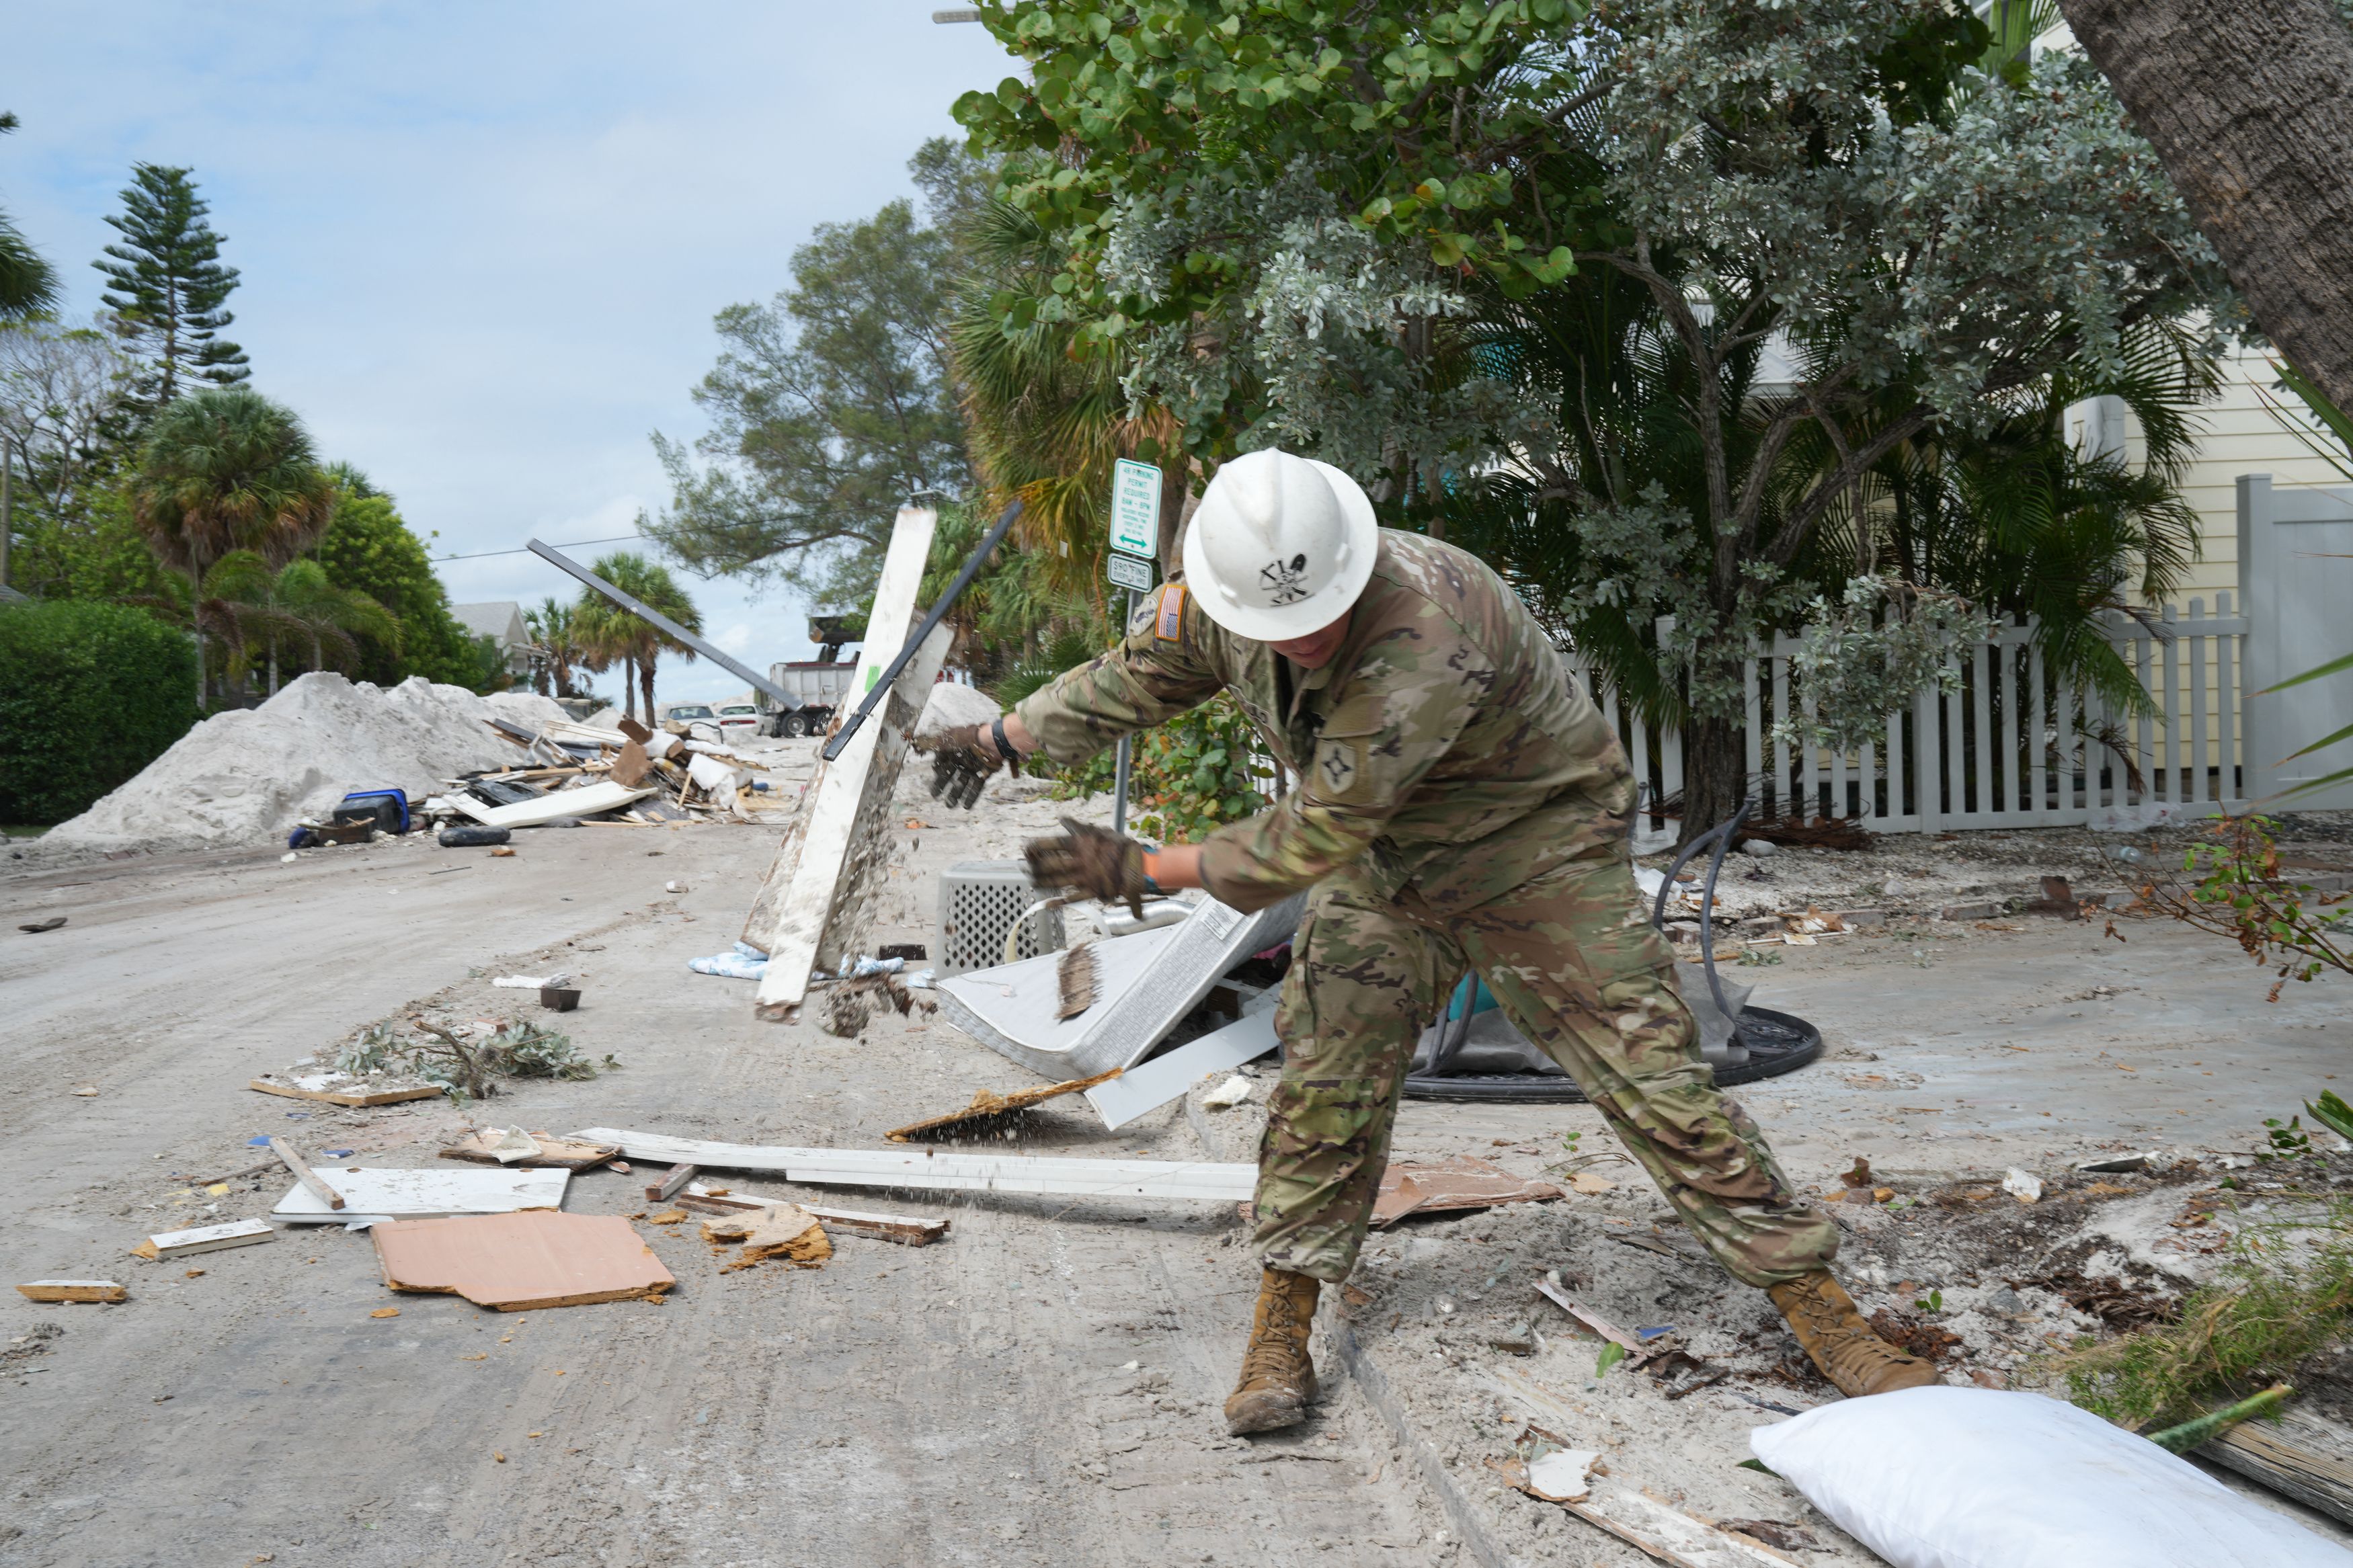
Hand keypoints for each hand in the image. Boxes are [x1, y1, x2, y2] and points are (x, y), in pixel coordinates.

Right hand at [923, 721, 1016, 809]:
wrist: (990, 742)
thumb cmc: (966, 740)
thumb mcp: (944, 741)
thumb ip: (929, 745)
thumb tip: (915, 744)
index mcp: (952, 752)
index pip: (941, 766)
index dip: (937, 777)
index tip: (933, 790)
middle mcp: (961, 760)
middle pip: (949, 776)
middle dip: (942, 787)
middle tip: (936, 798)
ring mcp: (973, 767)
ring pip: (962, 783)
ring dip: (956, 795)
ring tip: (950, 806)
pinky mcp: (984, 773)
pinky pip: (976, 787)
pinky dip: (971, 797)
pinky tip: (966, 807)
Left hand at [1024, 817, 1149, 917]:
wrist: (1141, 867)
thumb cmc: (1121, 847)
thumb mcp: (1101, 832)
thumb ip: (1080, 827)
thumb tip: (1062, 818)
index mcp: (1082, 843)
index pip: (1053, 843)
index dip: (1037, 846)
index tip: (1026, 848)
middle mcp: (1080, 860)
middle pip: (1051, 864)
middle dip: (1035, 866)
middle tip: (1025, 867)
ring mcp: (1085, 877)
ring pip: (1057, 881)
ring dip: (1042, 883)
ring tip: (1032, 883)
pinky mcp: (1092, 891)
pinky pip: (1072, 898)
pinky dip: (1059, 902)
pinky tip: (1047, 904)